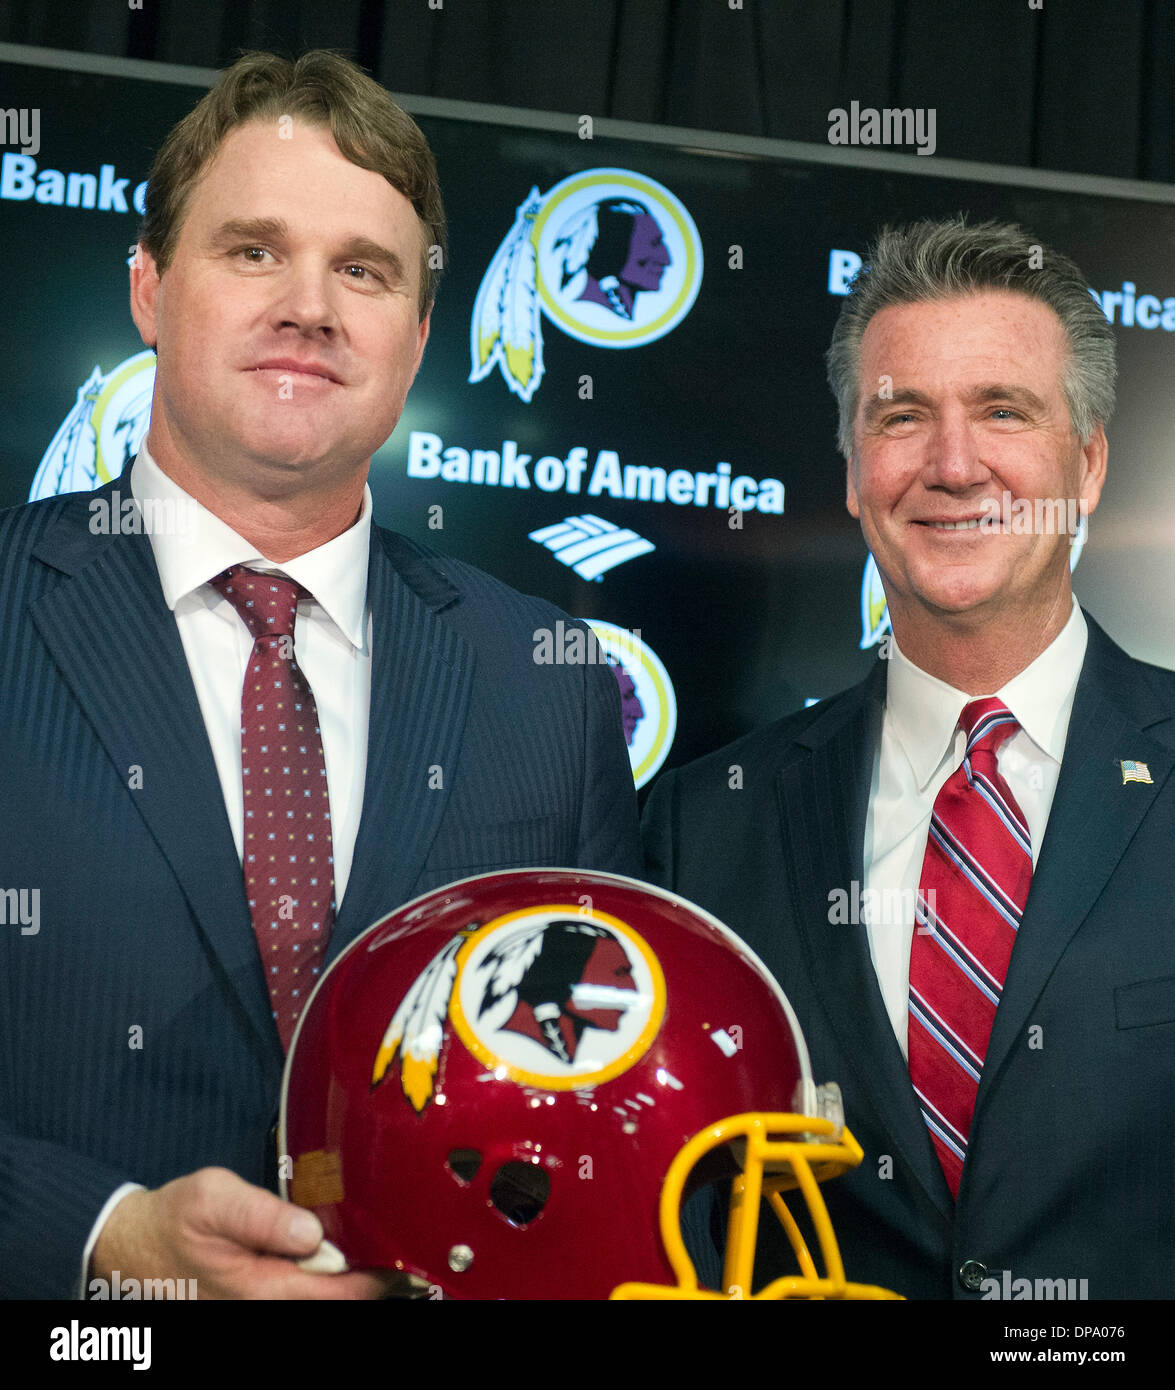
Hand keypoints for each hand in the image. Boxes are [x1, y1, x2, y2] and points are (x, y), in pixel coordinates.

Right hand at [90, 1167, 393, 1298]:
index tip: (405, 1257)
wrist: (130, 1246)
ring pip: (320, 1295)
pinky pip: (303, 1291)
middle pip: (334, 1298)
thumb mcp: (213, 1199)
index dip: (376, 1277)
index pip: (337, 1292)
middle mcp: (265, 1306)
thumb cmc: (172, 1220)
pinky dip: (326, 1275)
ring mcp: (261, 1304)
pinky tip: (335, 1249)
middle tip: (397, 1244)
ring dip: (347, 1275)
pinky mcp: (259, 1298)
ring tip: (373, 1243)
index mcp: (261, 1288)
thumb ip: (263, 1216)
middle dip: (367, 1274)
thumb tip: (313, 1232)